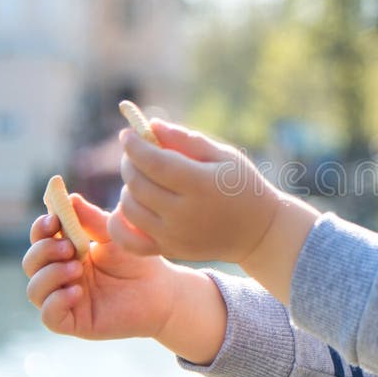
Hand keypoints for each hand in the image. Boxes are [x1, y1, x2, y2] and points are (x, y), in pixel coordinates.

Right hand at [23, 194, 226, 362]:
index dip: (41, 229)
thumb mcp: (114, 236)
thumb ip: (92, 220)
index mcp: (67, 253)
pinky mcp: (75, 323)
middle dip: (44, 252)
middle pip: (31, 263)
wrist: (162, 291)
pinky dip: (56, 302)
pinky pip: (49, 317)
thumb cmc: (138, 262)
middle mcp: (60, 277)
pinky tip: (77, 292)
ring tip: (76, 268)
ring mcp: (65, 300)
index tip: (53, 220)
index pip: (40, 239)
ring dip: (49, 276)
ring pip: (34, 291)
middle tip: (70, 248)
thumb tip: (70, 198)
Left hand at [111, 120, 281, 263]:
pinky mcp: (170, 250)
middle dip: (129, 162)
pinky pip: (129, 241)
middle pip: (138, 184)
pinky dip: (119, 224)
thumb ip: (188, 140)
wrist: (258, 232)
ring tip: (141, 179)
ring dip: (128, 188)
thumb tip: (151, 125)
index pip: (154, 162)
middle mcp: (185, 213)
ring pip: (129, 209)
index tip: (127, 134)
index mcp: (202, 185)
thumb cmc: (242, 186)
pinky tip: (127, 207)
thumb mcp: (224, 156)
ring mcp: (175, 236)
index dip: (134, 146)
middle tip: (134, 152)